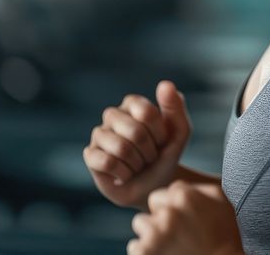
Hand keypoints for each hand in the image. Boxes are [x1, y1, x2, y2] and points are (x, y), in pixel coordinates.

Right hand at [83, 80, 191, 209]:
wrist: (151, 187)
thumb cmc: (164, 156)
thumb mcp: (179, 133)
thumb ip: (175, 107)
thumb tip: (165, 83)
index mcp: (133, 103)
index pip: (147, 113)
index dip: (159, 134)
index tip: (162, 142)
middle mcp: (112, 114)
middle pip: (135, 132)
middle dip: (149, 152)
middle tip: (149, 158)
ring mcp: (99, 134)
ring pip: (121, 148)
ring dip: (137, 164)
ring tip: (137, 166)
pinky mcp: (90, 155)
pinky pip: (107, 162)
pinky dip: (123, 174)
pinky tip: (124, 175)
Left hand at [127, 180, 242, 254]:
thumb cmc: (225, 238)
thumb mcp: (222, 203)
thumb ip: (199, 188)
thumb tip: (178, 187)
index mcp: (184, 196)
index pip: (161, 195)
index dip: (169, 208)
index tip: (181, 221)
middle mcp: (167, 213)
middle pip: (149, 208)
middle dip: (158, 218)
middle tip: (176, 234)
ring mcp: (154, 235)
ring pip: (140, 225)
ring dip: (150, 234)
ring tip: (170, 245)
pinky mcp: (144, 253)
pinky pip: (134, 246)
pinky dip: (145, 252)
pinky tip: (164, 254)